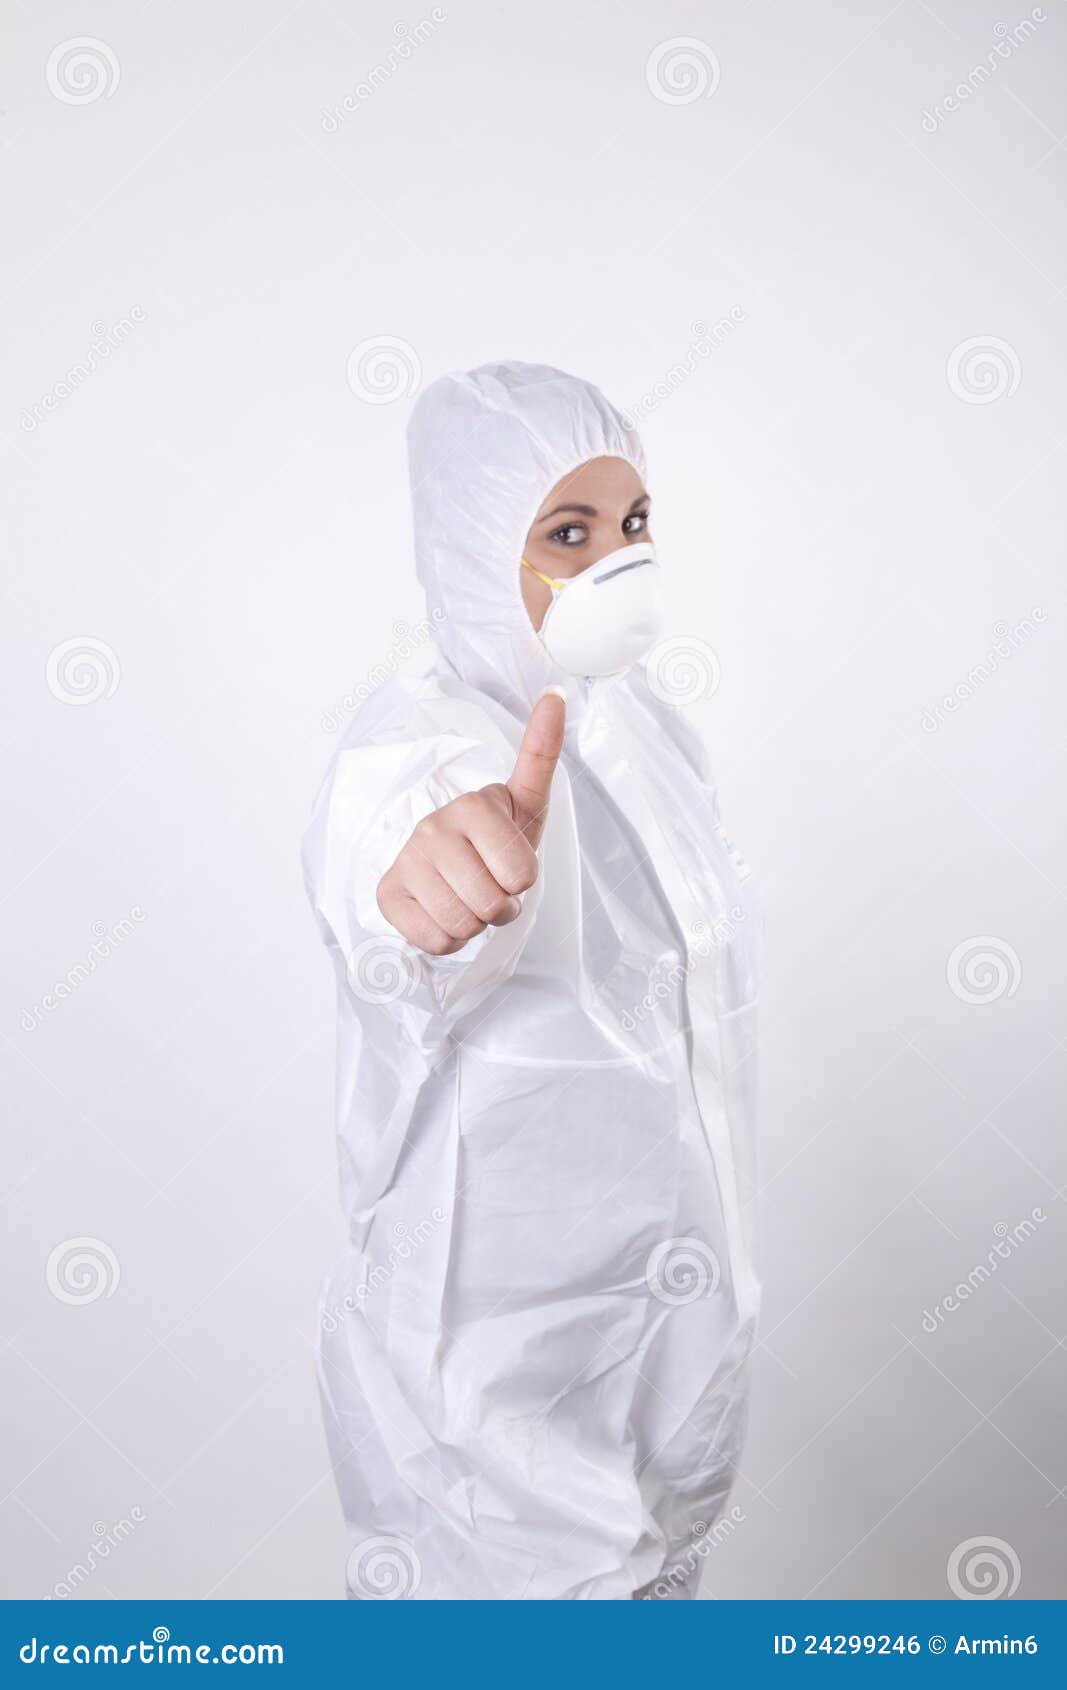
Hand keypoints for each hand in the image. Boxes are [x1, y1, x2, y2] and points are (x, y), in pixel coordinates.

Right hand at [376, 690, 565, 955]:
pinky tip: (441, 911)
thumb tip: (557, 694)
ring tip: (466, 898)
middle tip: (489, 886)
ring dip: (474, 924)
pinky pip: (436, 940)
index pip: (522, 875)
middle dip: (500, 907)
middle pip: (493, 905)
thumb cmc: (491, 837)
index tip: (510, 865)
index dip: (523, 881)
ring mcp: (406, 862)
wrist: (441, 865)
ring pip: (463, 925)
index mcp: (473, 805)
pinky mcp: (388, 895)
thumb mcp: (524, 801)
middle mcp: (433, 828)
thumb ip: (541, 753)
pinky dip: (447, 938)